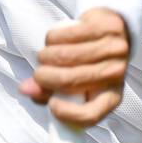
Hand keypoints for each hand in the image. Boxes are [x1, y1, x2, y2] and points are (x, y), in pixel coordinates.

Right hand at [18, 7, 130, 126]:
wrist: (113, 31)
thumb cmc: (89, 63)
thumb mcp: (72, 84)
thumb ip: (47, 91)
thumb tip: (25, 89)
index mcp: (112, 96)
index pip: (90, 114)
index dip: (66, 113)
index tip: (52, 104)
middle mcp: (117, 74)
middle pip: (70, 81)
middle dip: (44, 77)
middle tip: (39, 74)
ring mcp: (115, 50)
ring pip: (65, 56)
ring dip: (46, 56)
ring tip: (45, 57)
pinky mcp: (107, 27)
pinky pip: (68, 35)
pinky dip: (52, 38)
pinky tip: (53, 41)